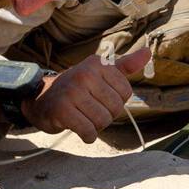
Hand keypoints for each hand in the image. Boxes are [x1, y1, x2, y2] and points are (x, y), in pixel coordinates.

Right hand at [23, 48, 149, 141]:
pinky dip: (87, 135)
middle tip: (89, 109)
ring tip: (83, 117)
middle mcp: (85, 74)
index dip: (115, 101)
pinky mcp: (62, 109)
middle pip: (115, 108)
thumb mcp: (100, 73)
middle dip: (105, 115)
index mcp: (97, 63)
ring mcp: (72, 91)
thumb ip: (125, 66)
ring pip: (103, 121)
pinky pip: (88, 131)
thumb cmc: (76, 88)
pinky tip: (79, 129)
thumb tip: (148, 52)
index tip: (99, 97)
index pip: (126, 92)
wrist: (40, 98)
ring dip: (95, 126)